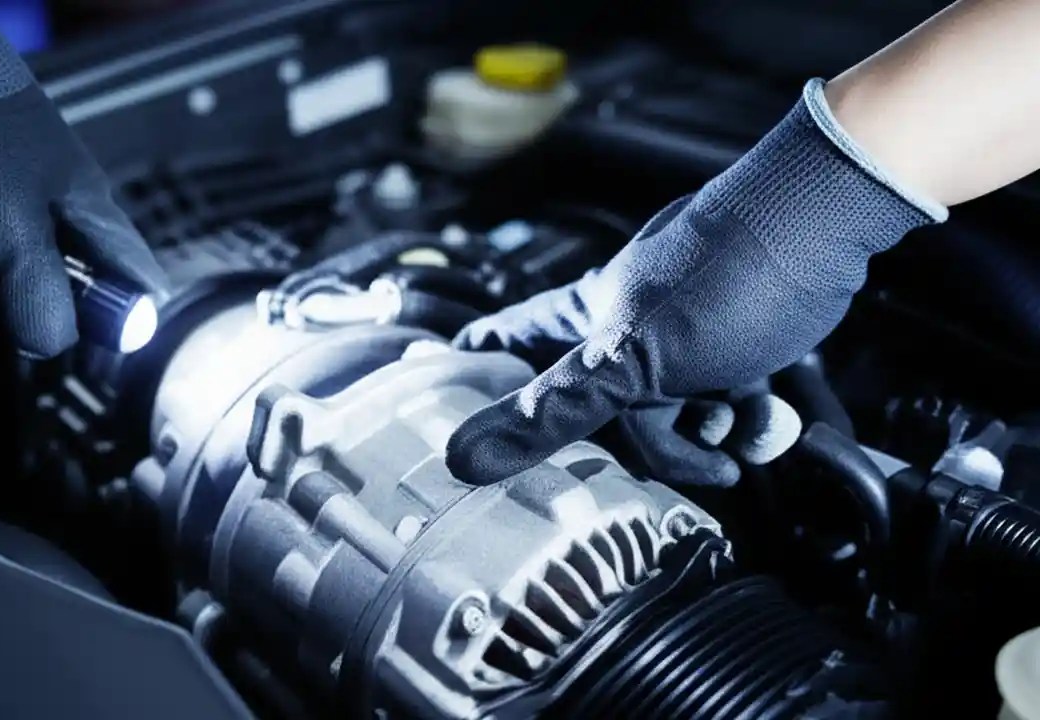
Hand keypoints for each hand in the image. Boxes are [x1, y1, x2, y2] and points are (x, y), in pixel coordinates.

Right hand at [446, 85, 937, 484]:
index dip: (474, 377)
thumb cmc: (722, 273)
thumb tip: (464, 457)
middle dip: (644, 443)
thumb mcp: (630, 358)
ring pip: (673, 413)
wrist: (827, 222)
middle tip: (671, 455)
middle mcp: (622, 327)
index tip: (448, 406)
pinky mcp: (735, 343)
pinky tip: (769, 418)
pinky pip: (728, 403)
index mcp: (581, 320)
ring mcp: (680, 336)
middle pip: (601, 408)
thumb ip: (557, 412)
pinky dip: (752, 422)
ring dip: (710, 435)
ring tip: (734, 428)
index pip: (503, 344)